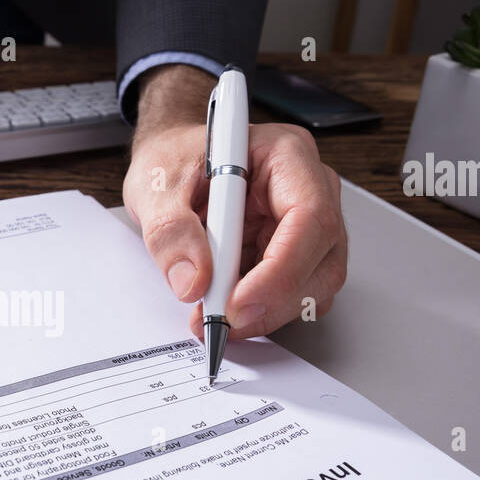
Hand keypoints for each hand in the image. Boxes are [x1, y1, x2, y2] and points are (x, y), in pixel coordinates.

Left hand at [123, 65, 346, 339]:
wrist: (172, 169)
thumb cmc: (173, 162)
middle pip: (322, 260)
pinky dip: (260, 312)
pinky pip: (293, 295)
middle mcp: (310, 190)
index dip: (280, 270)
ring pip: (314, 286)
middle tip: (220, 322)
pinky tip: (224, 307)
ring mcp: (307, 227)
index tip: (236, 303)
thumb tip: (193, 282)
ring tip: (213, 315)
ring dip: (266, 312)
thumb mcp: (157, 187)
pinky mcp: (294, 255)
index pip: (310, 218)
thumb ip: (171, 232)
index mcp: (286, 156)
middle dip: (272, 302)